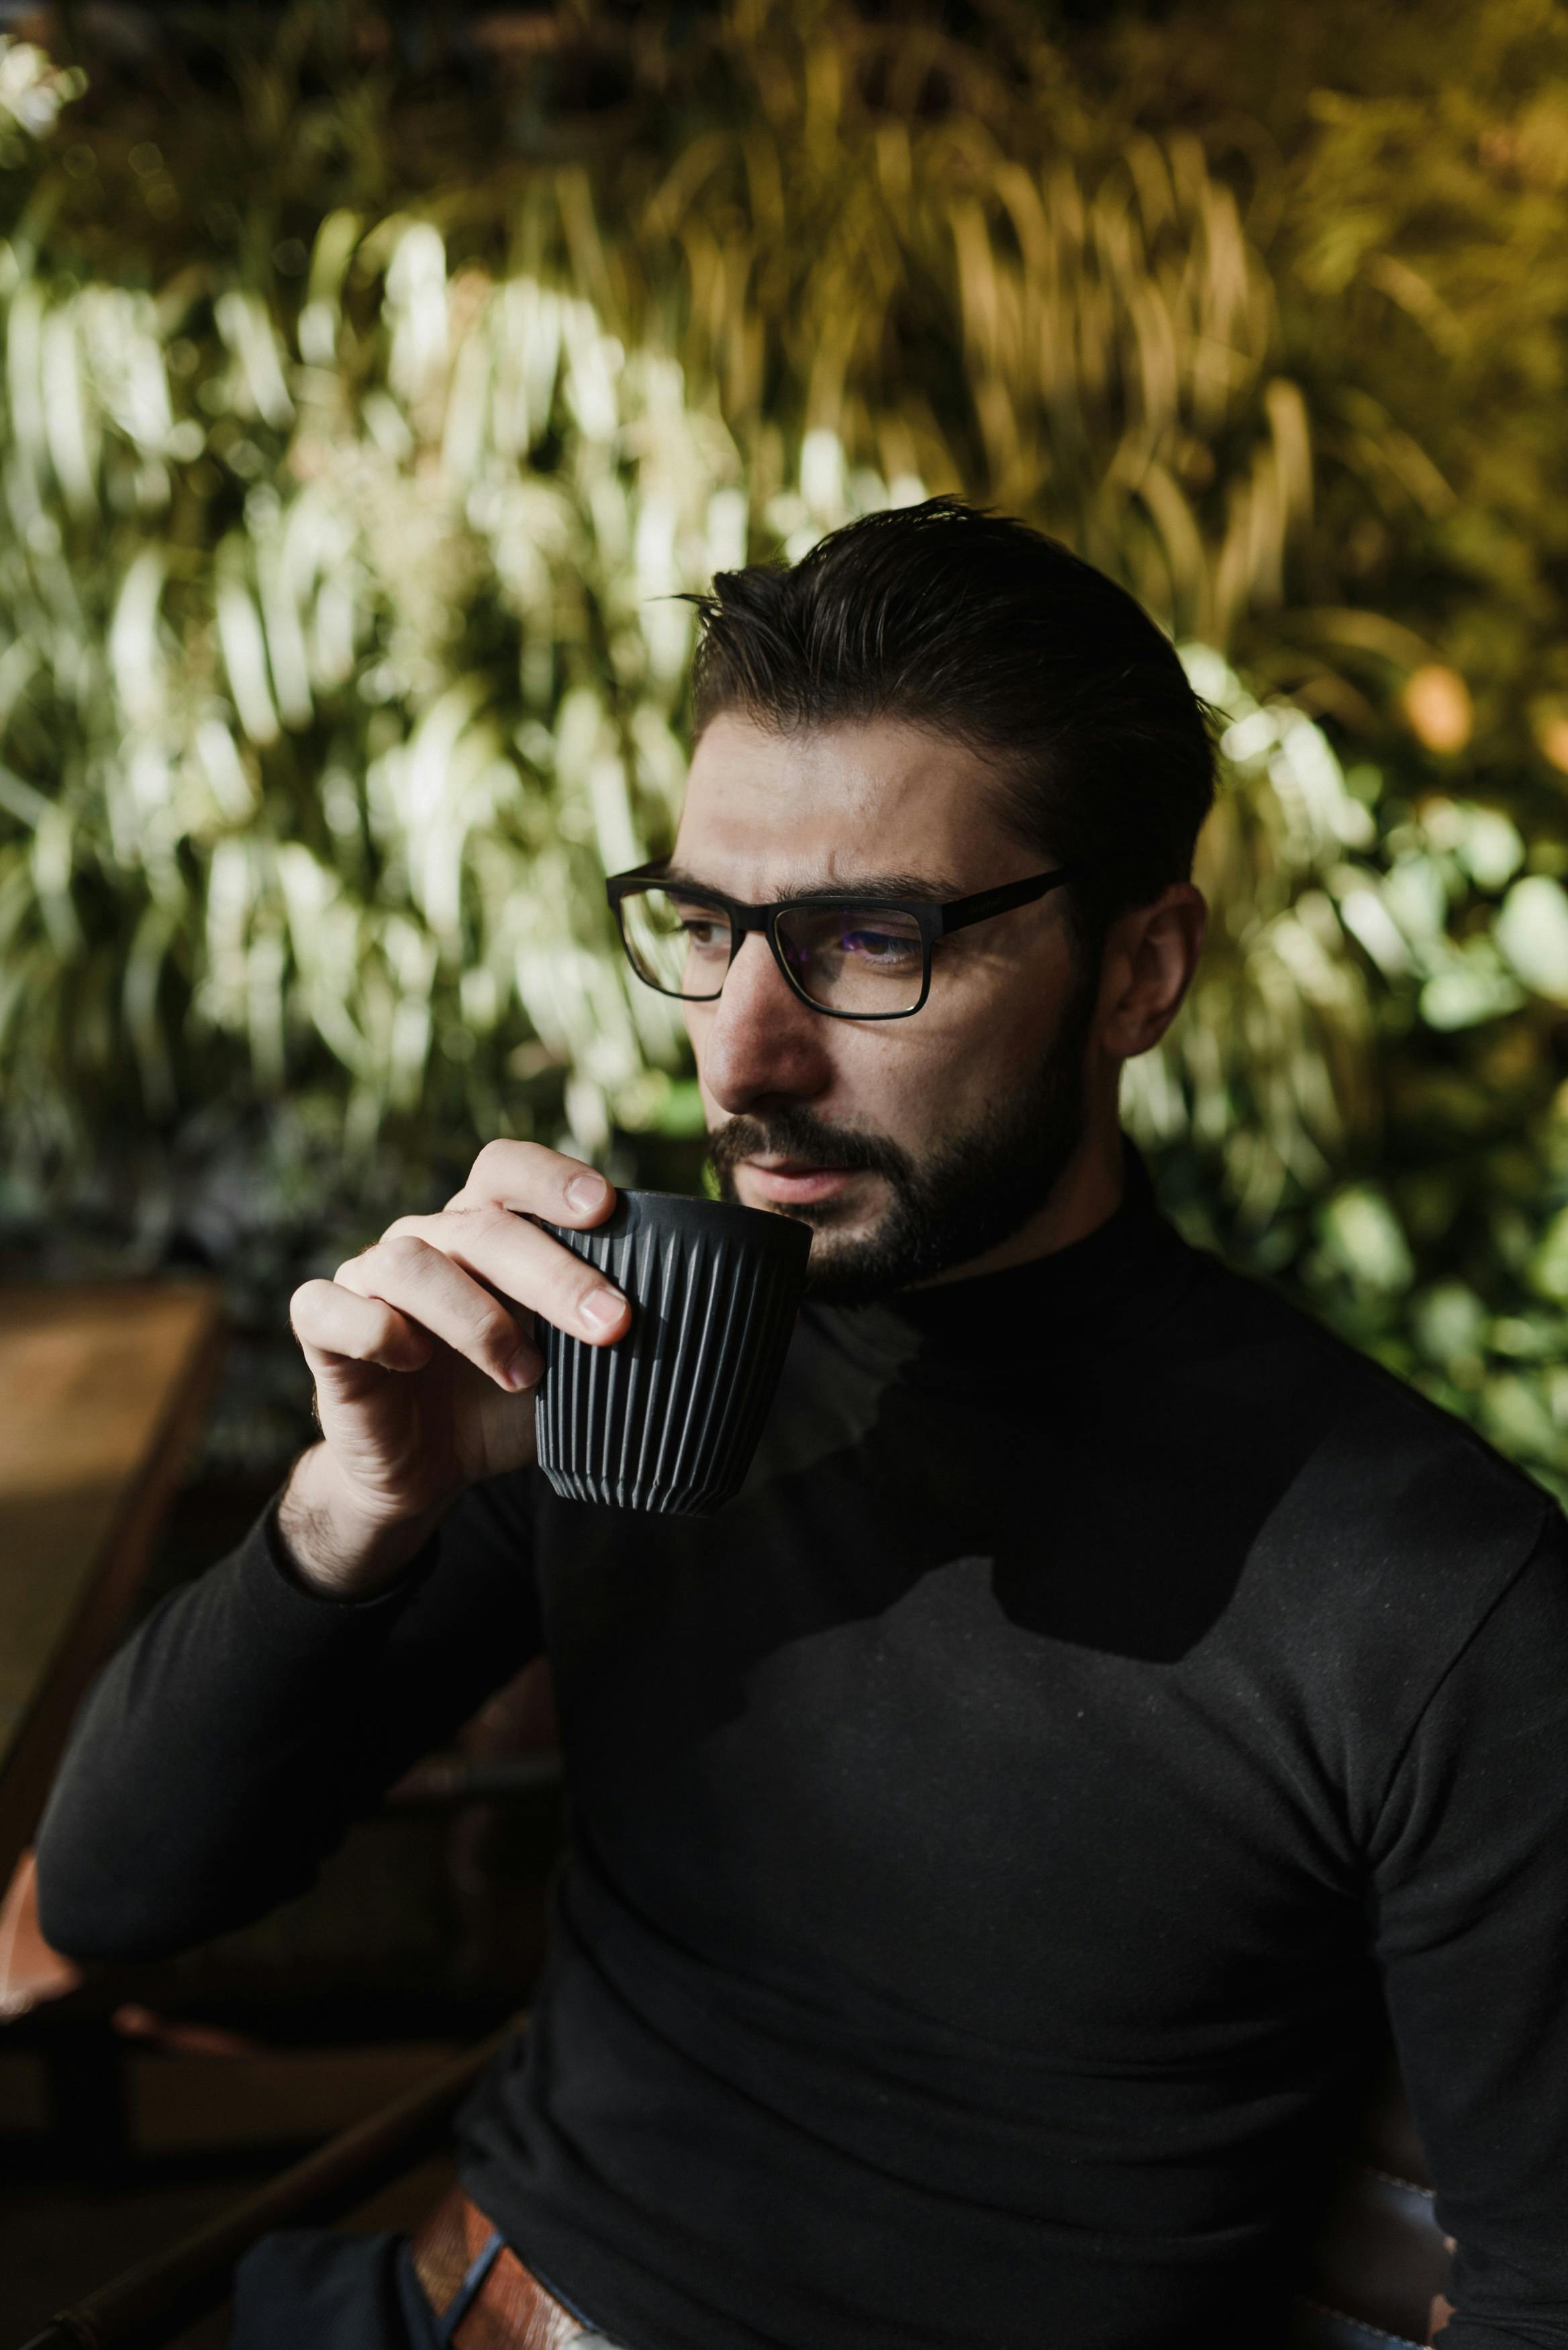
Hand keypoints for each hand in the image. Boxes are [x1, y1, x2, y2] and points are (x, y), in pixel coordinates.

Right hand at [280, 1141, 629, 1593]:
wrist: (425, 1473)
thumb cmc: (506, 1403)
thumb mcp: (575, 1367)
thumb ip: (618, 1329)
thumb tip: (733, 1323)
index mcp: (484, 1230)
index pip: (507, 1169)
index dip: (553, 1178)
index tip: (609, 1209)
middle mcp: (426, 1238)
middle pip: (481, 1224)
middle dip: (555, 1273)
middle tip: (613, 1326)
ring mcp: (368, 1277)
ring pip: (411, 1262)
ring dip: (476, 1318)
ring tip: (524, 1375)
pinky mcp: (324, 1327)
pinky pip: (331, 1308)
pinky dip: (373, 1328)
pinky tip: (412, 1359)